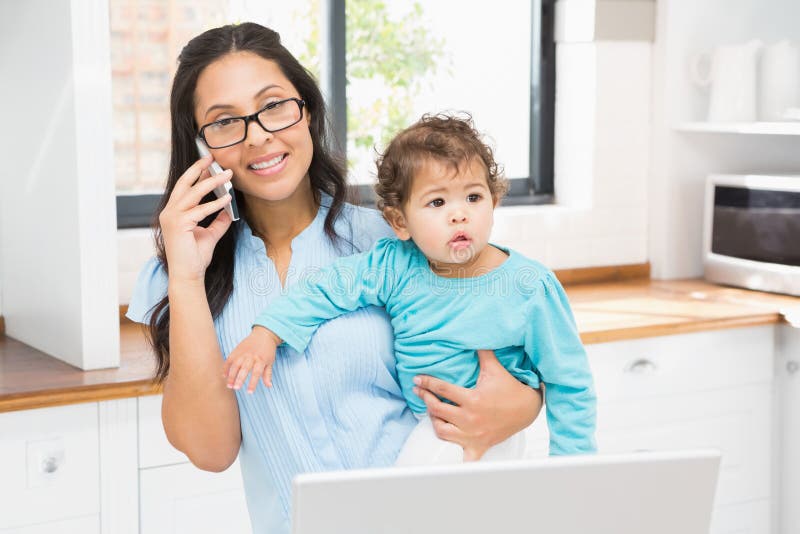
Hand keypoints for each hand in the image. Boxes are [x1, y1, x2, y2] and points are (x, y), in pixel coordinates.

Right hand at [158, 155, 234, 282]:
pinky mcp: (179, 224)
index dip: (196, 173)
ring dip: (212, 182)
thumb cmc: (195, 257)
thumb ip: (218, 221)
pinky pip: (200, 209)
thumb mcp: (210, 234)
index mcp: (174, 212)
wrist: (188, 275)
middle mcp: (169, 211)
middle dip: (199, 168)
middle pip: (185, 183)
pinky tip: (227, 199)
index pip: (185, 187)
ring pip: (194, 193)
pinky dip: (215, 203)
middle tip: (213, 158)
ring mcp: (172, 217)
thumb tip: (229, 210)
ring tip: (227, 175)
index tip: (210, 163)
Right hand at [222, 327, 281, 392]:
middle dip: (239, 379)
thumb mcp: (270, 361)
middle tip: (236, 388)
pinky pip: (229, 359)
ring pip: (235, 364)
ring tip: (229, 385)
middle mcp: (251, 356)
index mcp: (261, 360)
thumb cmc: (268, 350)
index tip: (249, 392)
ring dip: (231, 375)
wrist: (264, 334)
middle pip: (244, 369)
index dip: (252, 383)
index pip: (256, 373)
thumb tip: (269, 386)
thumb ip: (267, 374)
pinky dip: (226, 367)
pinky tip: (224, 376)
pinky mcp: (236, 350)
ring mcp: (243, 353)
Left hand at [413, 349, 542, 460]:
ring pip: (443, 432)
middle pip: (437, 410)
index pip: (442, 390)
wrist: (528, 409)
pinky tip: (448, 458)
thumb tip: (472, 335)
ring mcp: (473, 435)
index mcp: (472, 400)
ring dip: (434, 421)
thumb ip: (482, 352)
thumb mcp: (495, 369)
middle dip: (426, 399)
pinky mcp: (479, 446)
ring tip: (431, 411)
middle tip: (420, 391)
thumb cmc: (510, 388)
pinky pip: (465, 459)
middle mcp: (470, 419)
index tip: (417, 379)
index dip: (427, 382)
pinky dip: (456, 460)